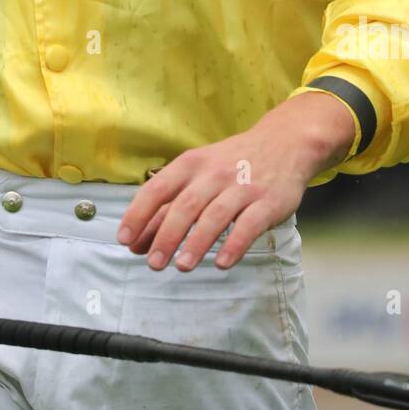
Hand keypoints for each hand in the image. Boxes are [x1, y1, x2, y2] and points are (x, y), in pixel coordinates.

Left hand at [116, 92, 356, 272]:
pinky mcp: (268, 201)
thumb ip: (168, 207)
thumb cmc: (231, 163)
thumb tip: (137, 242)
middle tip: (153, 263)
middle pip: (185, 205)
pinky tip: (222, 263)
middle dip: (166, 236)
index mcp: (191, 164)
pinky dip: (235, 244)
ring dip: (197, 243)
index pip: (158, 188)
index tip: (125, 239)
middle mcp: (214, 173)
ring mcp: (242, 186)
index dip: (139, 214)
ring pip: (215, 215)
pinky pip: (249, 224)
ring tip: (182, 267)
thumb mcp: (197, 175)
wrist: (283, 142)